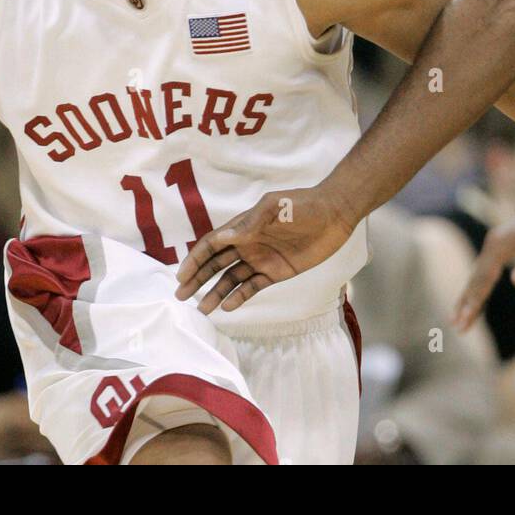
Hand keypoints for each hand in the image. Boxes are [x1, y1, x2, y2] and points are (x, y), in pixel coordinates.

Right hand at [175, 186, 357, 313]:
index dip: (195, 259)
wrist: (334, 214)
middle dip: (197, 279)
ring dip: (216, 293)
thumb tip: (224, 237)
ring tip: (202, 309)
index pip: (212, 245)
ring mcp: (261, 259)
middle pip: (215, 265)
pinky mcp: (277, 272)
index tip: (181, 275)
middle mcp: (247, 245)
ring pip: (231, 279)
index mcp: (243, 227)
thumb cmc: (303, 205)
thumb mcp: (275, 208)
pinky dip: (240, 296)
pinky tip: (228, 307)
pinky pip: (253, 287)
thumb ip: (250, 223)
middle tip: (181, 296)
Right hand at [453, 210, 514, 330]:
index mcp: (500, 245)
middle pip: (475, 279)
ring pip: (476, 276)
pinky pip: (483, 273)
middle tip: (457, 327)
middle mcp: (491, 245)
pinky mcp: (498, 249)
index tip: (465, 319)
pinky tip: (473, 303)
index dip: (474, 300)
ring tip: (456, 321)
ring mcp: (492, 246)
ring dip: (467, 298)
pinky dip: (476, 289)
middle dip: (465, 304)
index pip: (484, 279)